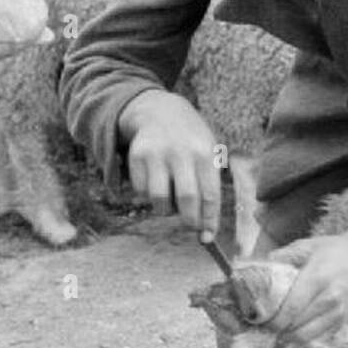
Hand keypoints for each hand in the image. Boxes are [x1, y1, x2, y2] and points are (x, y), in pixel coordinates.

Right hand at [120, 89, 221, 234]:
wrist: (159, 110)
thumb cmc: (190, 141)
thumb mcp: (208, 153)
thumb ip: (209, 188)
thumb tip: (206, 232)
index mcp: (205, 152)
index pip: (210, 195)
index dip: (209, 220)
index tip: (207, 237)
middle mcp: (181, 152)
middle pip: (186, 199)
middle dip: (189, 220)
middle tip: (189, 225)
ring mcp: (157, 153)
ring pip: (159, 199)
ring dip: (165, 210)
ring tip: (170, 200)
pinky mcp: (137, 156)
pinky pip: (141, 191)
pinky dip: (148, 196)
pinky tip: (155, 183)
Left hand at [266, 211, 347, 342]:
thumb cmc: (333, 250)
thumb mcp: (306, 246)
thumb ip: (281, 257)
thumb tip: (257, 268)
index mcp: (318, 278)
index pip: (291, 309)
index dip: (272, 320)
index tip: (258, 318)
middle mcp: (330, 299)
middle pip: (296, 327)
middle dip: (276, 329)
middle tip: (263, 324)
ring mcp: (338, 313)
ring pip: (306, 337)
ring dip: (287, 336)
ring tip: (276, 328)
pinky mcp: (342, 322)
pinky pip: (316, 337)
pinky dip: (301, 336)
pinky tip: (292, 328)